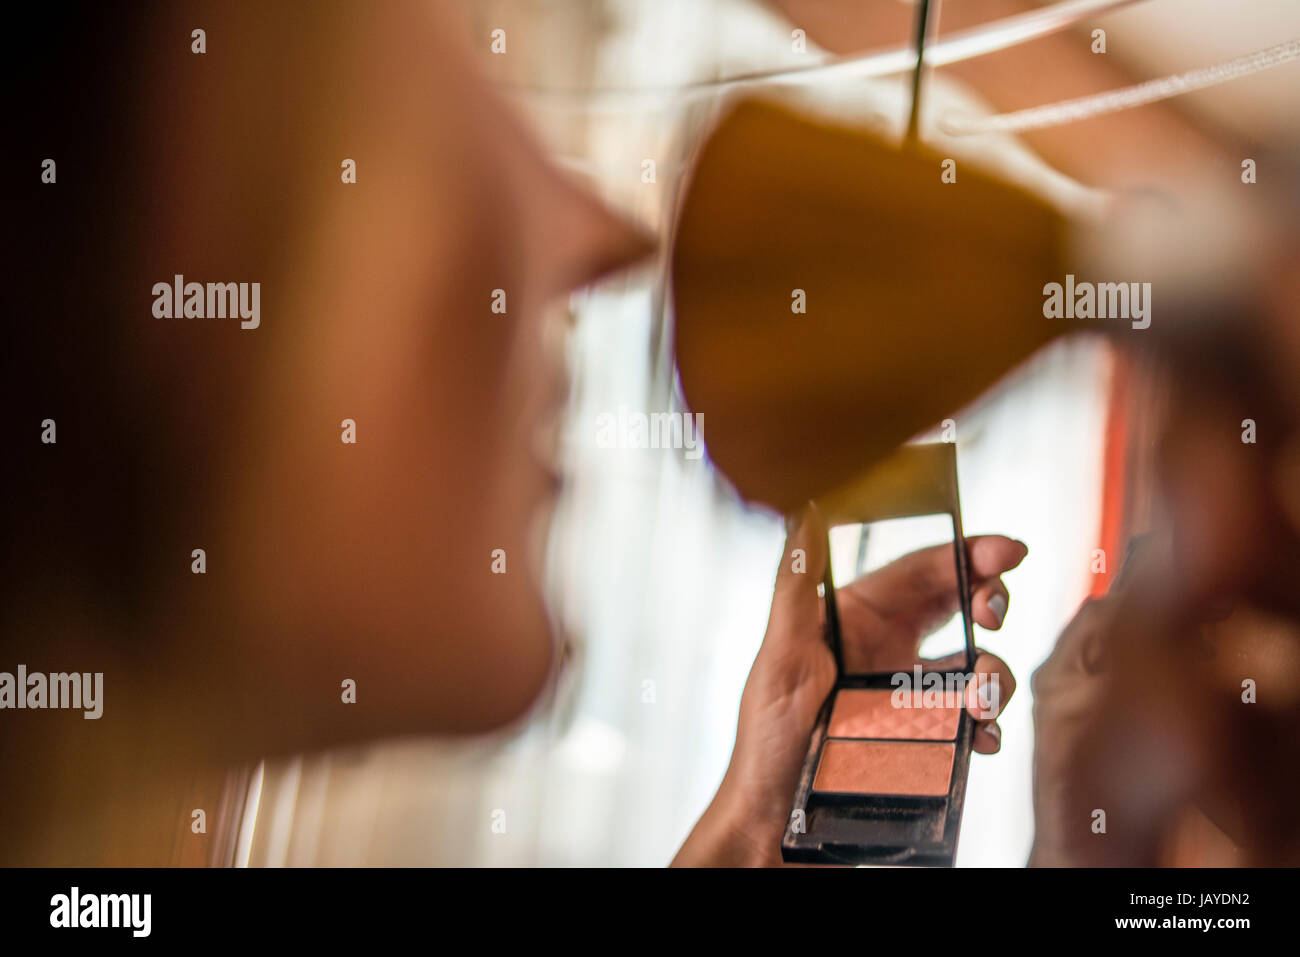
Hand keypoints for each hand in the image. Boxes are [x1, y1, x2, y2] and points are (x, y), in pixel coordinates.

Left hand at [674, 505, 1025, 865]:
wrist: (775, 820)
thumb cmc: (767, 739)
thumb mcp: (780, 655)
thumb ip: (797, 583)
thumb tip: (804, 511)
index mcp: (857, 618)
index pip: (921, 571)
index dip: (966, 554)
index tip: (1007, 550)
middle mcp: (889, 650)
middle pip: (958, 608)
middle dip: (988, 600)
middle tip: (993, 613)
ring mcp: (910, 696)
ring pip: (976, 667)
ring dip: (993, 675)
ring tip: (980, 699)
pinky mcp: (924, 741)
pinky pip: (972, 725)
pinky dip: (989, 728)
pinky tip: (982, 738)